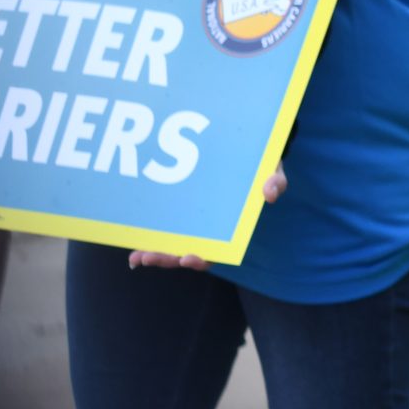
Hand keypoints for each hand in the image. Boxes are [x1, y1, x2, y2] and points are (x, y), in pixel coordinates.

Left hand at [131, 167, 284, 268]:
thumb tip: (270, 193)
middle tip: (147, 258)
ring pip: (171, 245)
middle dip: (166, 259)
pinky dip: (148, 236)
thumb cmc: (261, 165)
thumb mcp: (272, 170)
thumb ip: (276, 180)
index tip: (188, 257)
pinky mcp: (179, 211)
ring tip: (137, 257)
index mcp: (231, 229)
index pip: (215, 252)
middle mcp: (210, 231)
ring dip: (153, 253)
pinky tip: (131, 239)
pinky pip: (162, 228)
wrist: (248, 150)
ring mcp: (193, 223)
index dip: (200, 259)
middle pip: (186, 253)